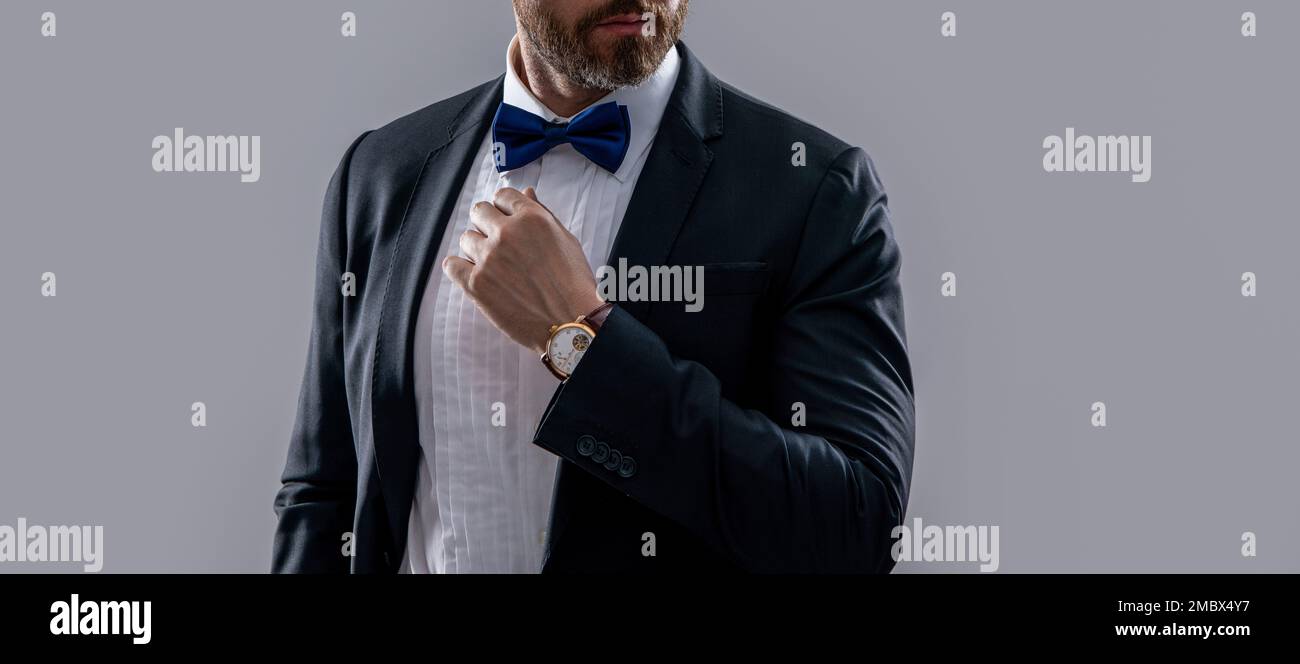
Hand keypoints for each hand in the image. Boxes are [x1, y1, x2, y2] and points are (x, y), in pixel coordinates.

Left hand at [443, 187, 603, 354]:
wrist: (570, 323)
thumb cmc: (573, 284)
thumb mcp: (565, 240)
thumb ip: (542, 213)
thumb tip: (526, 193)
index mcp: (531, 218)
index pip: (502, 196)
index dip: (505, 209)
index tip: (507, 221)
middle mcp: (507, 234)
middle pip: (479, 212)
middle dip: (488, 223)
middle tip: (499, 243)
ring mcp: (488, 259)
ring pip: (466, 238)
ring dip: (477, 248)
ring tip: (494, 265)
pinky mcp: (476, 284)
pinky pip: (451, 265)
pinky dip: (459, 268)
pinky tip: (473, 274)